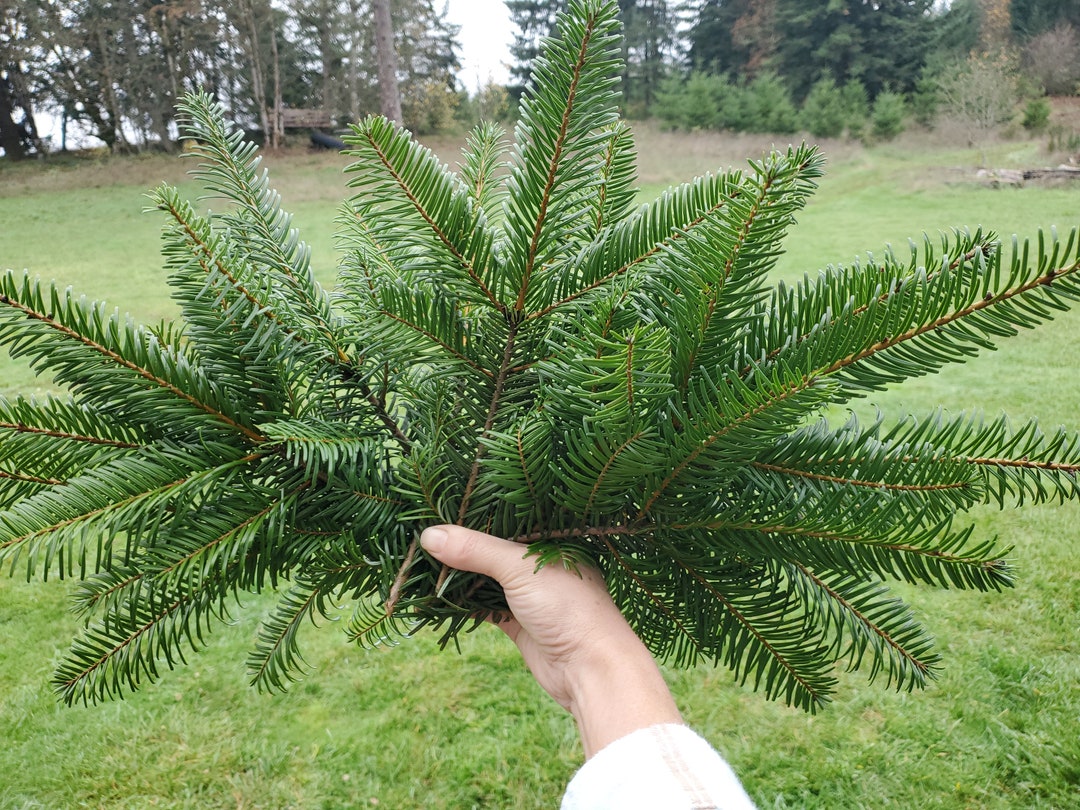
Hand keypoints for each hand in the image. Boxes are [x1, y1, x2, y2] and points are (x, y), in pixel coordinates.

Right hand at [420, 525, 681, 757]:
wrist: (591, 669)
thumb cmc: (568, 607)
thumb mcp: (520, 569)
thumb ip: (476, 550)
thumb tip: (428, 535)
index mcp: (552, 541)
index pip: (507, 519)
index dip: (475, 513)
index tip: (438, 505)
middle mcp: (541, 565)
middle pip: (493, 550)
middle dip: (461, 546)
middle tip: (420, 534)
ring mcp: (530, 595)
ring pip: (486, 579)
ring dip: (459, 576)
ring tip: (421, 561)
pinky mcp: (519, 623)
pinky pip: (485, 607)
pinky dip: (463, 603)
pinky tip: (436, 595)